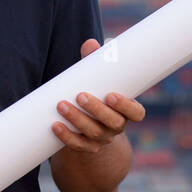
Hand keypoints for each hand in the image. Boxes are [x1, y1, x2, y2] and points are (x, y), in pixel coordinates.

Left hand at [51, 38, 145, 152]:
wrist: (88, 125)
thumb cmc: (97, 92)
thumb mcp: (98, 79)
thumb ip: (95, 62)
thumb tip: (90, 44)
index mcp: (127, 111)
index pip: (137, 113)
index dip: (127, 107)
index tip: (111, 95)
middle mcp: (117, 126)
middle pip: (112, 123)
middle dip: (96, 110)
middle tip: (80, 95)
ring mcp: (102, 138)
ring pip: (93, 133)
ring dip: (77, 119)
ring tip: (61, 105)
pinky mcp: (86, 147)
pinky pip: (77, 145)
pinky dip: (66, 136)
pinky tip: (55, 125)